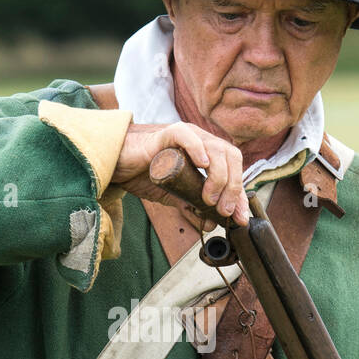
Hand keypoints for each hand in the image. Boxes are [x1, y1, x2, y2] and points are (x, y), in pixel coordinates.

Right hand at [112, 120, 249, 226]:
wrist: (117, 165)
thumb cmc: (144, 174)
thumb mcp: (174, 195)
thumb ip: (192, 206)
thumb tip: (211, 224)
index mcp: (206, 153)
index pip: (234, 169)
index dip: (240, 194)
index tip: (240, 218)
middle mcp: (201, 141)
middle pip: (231, 157)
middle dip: (233, 187)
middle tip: (224, 210)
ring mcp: (186, 135)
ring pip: (216, 148)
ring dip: (219, 176)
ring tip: (209, 197)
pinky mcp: (166, 134)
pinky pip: (187, 136)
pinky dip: (198, 149)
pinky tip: (202, 165)